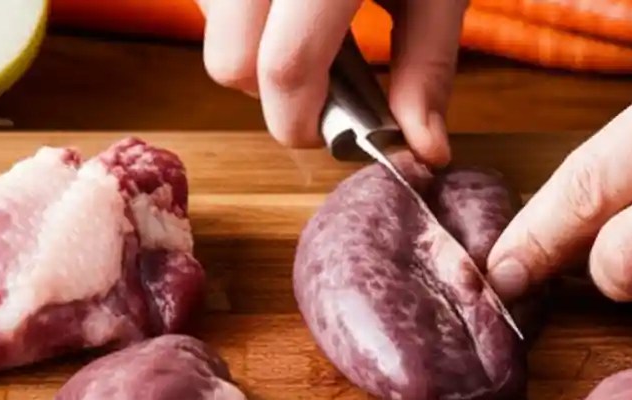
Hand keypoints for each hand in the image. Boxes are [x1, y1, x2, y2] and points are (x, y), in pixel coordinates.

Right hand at [194, 0, 466, 165]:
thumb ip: (427, 68)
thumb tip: (423, 152)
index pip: (284, 67)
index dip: (301, 120)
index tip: (329, 131)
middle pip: (230, 63)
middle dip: (268, 91)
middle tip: (318, 75)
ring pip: (211, 30)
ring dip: (251, 47)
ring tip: (306, 21)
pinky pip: (205, 0)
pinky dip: (239, 13)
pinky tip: (283, 1)